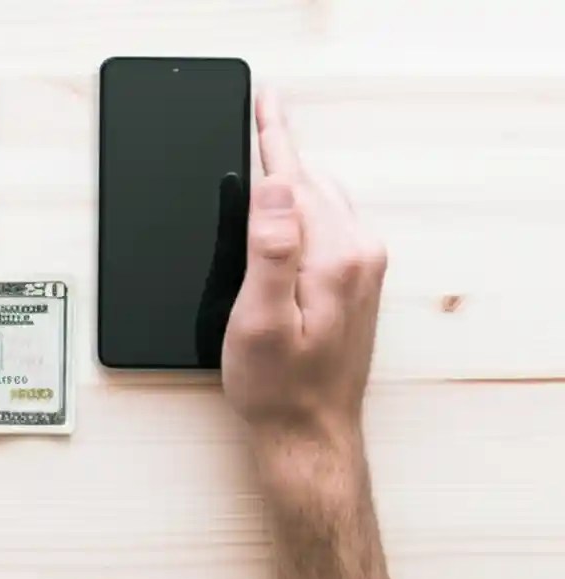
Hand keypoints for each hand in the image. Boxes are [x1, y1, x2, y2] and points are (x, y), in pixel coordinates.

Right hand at [222, 89, 386, 509]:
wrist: (309, 433)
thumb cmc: (276, 387)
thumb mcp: (257, 319)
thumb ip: (270, 248)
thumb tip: (275, 187)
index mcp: (334, 257)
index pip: (295, 180)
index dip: (273, 138)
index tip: (264, 101)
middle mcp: (358, 255)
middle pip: (313, 183)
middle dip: (282, 151)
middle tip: (261, 115)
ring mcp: (363, 268)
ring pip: (325, 200)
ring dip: (294, 177)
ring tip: (267, 150)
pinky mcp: (357, 282)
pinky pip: (331, 221)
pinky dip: (306, 203)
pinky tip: (285, 205)